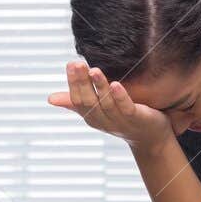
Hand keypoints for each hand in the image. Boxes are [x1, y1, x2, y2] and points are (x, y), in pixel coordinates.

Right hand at [47, 61, 172, 154]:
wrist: (150, 138)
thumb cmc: (122, 120)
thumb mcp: (97, 111)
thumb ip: (76, 103)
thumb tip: (50, 99)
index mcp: (92, 117)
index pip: (78, 100)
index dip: (73, 84)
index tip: (70, 64)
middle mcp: (103, 121)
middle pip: (89, 102)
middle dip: (82, 83)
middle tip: (77, 63)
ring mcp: (119, 121)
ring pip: (106, 104)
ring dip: (99, 87)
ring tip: (94, 70)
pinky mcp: (136, 119)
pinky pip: (126, 108)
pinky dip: (120, 97)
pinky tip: (115, 84)